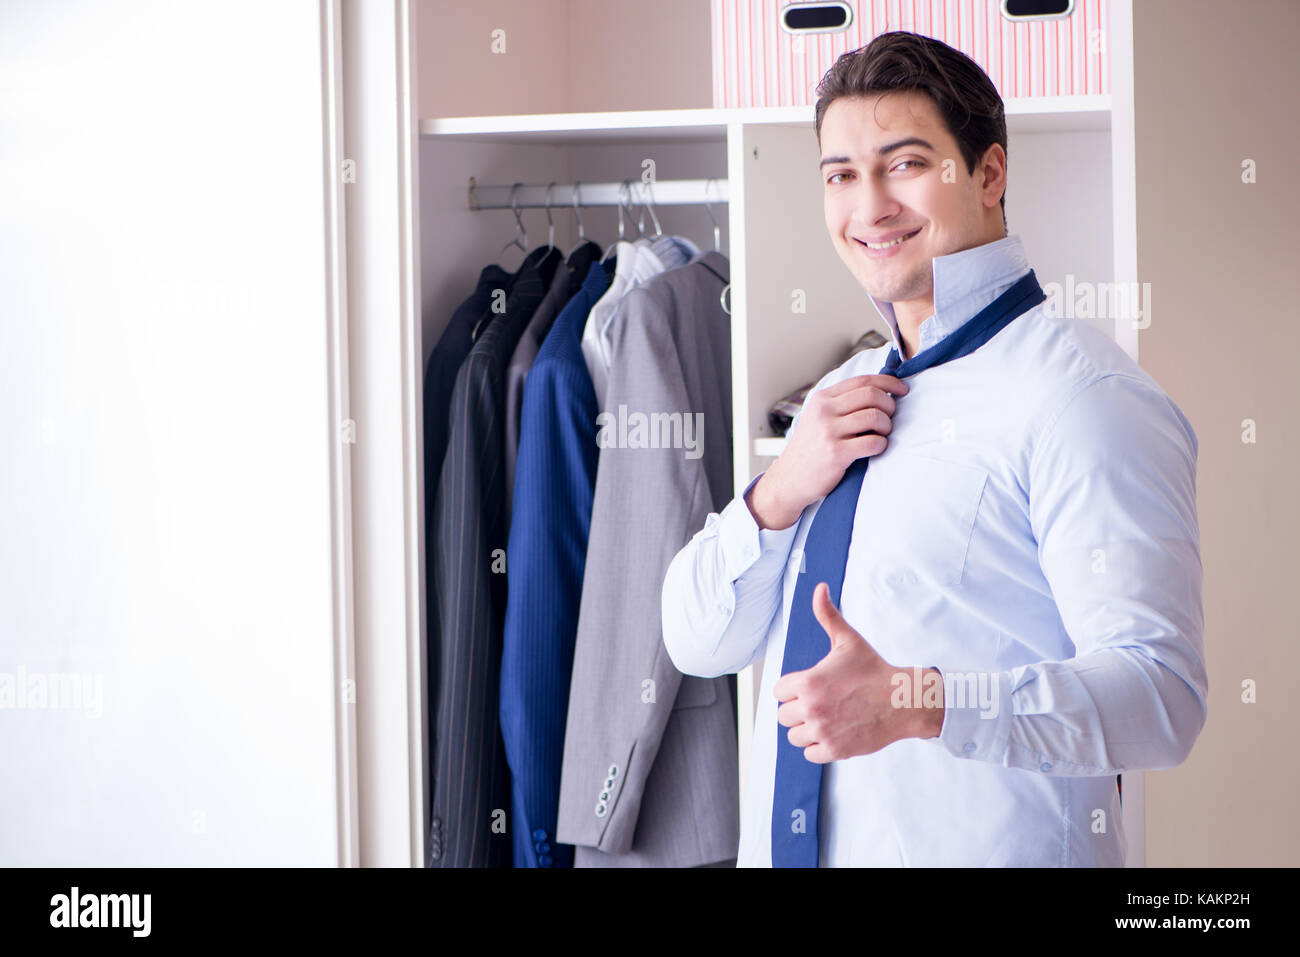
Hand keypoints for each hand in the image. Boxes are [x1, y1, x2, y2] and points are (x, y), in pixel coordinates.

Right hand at [747, 373, 907, 529]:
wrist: (790, 479)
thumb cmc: (811, 449)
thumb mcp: (818, 417)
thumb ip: (841, 403)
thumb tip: (880, 390)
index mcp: (822, 399)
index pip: (862, 381)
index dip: (889, 382)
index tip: (903, 389)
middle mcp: (824, 411)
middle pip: (872, 395)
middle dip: (890, 404)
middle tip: (890, 417)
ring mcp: (829, 432)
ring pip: (875, 417)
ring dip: (887, 426)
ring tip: (882, 434)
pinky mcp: (837, 454)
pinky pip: (873, 442)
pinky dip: (881, 445)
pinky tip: (876, 448)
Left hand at [773, 583, 942, 762]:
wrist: (902, 700)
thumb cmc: (874, 670)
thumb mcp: (847, 640)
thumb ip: (827, 615)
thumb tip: (820, 589)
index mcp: (807, 682)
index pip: (778, 691)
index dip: (793, 688)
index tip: (811, 686)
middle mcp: (810, 708)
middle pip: (783, 715)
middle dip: (798, 709)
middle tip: (821, 702)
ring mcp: (822, 731)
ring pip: (794, 736)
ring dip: (806, 729)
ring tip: (827, 717)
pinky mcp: (834, 750)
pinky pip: (810, 753)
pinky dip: (818, 746)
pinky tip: (833, 732)